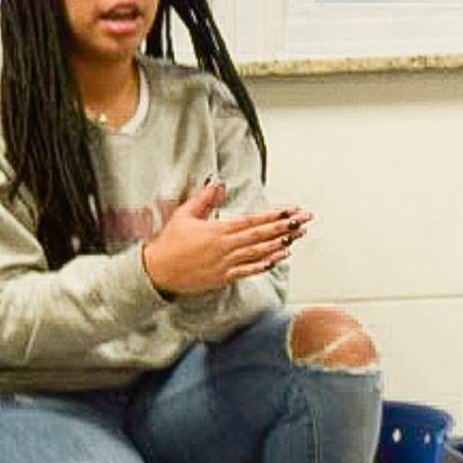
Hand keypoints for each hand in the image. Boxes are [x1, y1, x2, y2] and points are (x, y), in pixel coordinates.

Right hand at [137, 182, 305, 296]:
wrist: (157, 272)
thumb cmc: (169, 243)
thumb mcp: (184, 215)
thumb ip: (204, 199)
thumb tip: (219, 185)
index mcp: (217, 231)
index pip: (252, 221)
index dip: (274, 215)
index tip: (291, 209)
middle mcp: (225, 248)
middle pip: (262, 236)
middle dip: (286, 226)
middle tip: (305, 219)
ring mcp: (226, 264)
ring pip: (260, 253)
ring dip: (281, 244)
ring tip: (298, 235)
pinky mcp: (224, 277)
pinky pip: (249, 270)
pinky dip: (266, 264)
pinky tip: (280, 257)